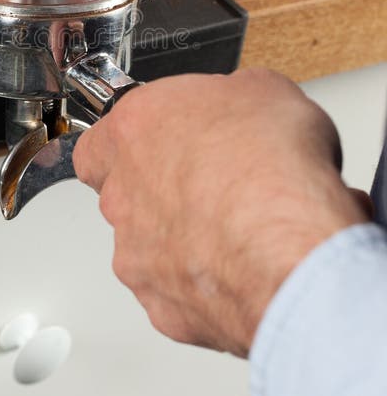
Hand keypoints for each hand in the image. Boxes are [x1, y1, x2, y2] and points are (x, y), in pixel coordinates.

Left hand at [74, 68, 369, 355]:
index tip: (161, 140)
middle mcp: (123, 192)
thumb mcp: (265, 90)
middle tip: (212, 184)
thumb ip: (232, 97)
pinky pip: (174, 291)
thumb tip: (245, 103)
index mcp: (135, 128)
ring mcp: (136, 252)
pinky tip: (243, 268)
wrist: (294, 250)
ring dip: (182, 238)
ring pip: (146, 245)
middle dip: (163, 190)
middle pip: (124, 191)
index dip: (134, 142)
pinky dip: (203, 283)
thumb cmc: (275, 172)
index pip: (102, 137)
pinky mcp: (162, 305)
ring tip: (238, 230)